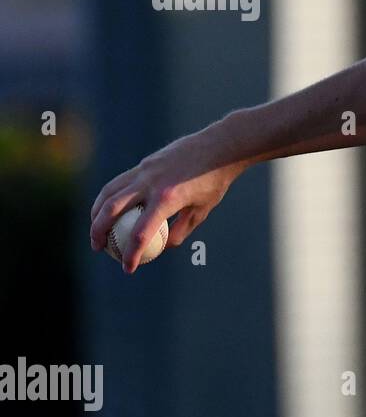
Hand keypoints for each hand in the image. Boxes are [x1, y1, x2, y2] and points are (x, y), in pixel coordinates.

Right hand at [90, 130, 246, 273]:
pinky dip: (108, 197)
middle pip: (111, 210)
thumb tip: (160, 248)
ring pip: (109, 192)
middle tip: (98, 249)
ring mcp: (144, 170)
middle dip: (98, 232)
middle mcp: (150, 183)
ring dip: (96, 213)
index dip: (132, 254)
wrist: (219, 147)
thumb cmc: (213, 182)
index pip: (141, 233)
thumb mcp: (201, 211)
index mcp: (167, 198)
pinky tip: (107, 209)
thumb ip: (180, 231)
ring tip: (96, 230)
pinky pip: (118, 182)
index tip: (128, 268)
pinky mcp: (144, 164)